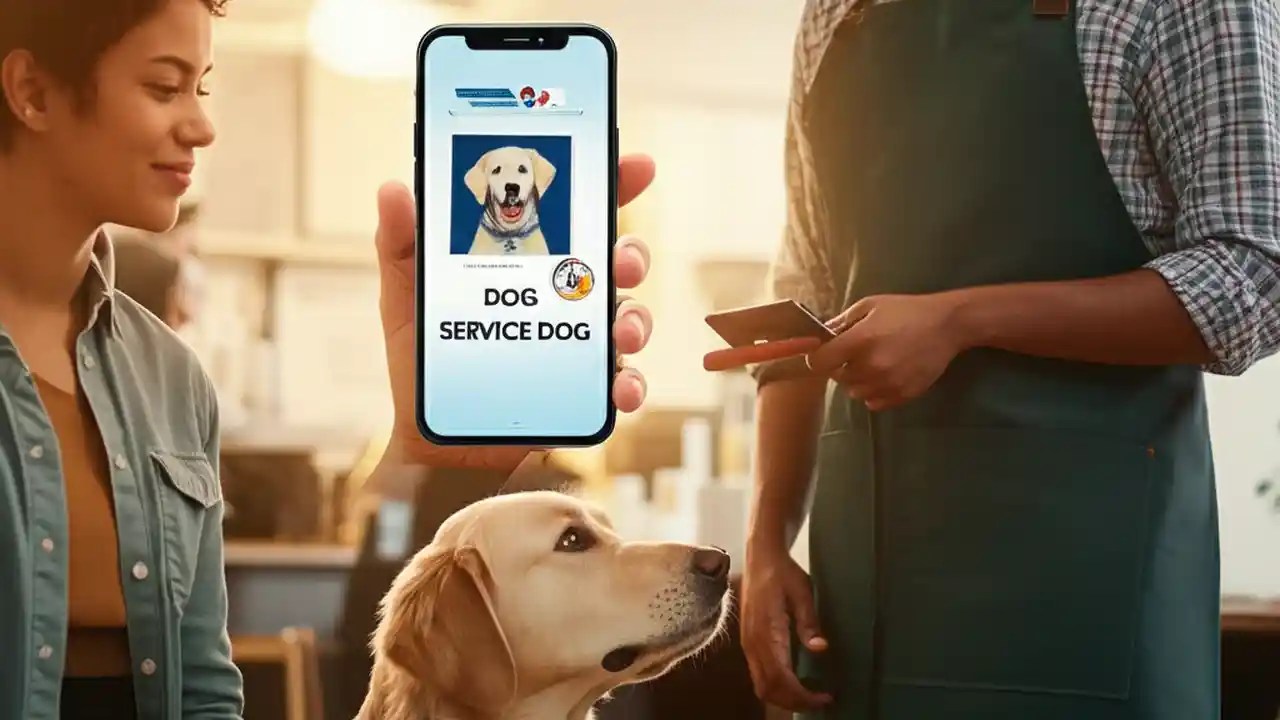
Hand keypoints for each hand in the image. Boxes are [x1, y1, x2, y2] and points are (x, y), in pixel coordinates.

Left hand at [374, 154, 656, 470]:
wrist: (428, 438)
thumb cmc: (422, 361)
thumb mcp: (406, 296)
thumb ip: (401, 242)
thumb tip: (394, 188)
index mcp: (532, 262)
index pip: (580, 213)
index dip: (614, 184)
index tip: (637, 167)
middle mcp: (564, 297)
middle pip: (617, 261)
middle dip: (631, 254)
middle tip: (620, 261)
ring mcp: (581, 344)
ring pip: (630, 317)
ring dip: (636, 319)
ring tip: (621, 331)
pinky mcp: (585, 391)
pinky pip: (622, 382)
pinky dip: (631, 383)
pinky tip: (620, 388)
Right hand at [740, 545, 832, 711]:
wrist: (761, 556)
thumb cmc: (783, 572)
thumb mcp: (802, 592)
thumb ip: (809, 622)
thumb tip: (820, 648)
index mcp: (766, 632)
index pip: (781, 678)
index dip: (802, 695)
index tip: (825, 697)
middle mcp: (752, 643)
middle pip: (768, 688)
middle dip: (794, 702)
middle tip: (820, 701)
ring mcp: (748, 643)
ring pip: (760, 685)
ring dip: (784, 697)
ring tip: (809, 695)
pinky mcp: (748, 642)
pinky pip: (758, 674)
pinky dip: (776, 686)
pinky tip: (795, 681)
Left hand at [804, 293, 966, 410]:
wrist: (947, 325)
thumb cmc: (906, 311)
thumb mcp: (871, 305)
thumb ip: (842, 321)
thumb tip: (820, 334)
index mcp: (860, 340)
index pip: (820, 362)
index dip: (819, 358)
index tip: (824, 354)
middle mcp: (872, 366)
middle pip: (838, 378)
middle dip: (841, 367)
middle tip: (855, 355)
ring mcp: (888, 383)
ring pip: (855, 392)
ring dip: (857, 381)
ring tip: (872, 365)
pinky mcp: (903, 395)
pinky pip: (874, 402)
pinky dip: (874, 392)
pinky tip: (884, 376)